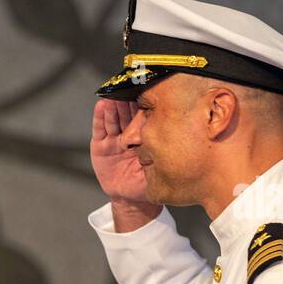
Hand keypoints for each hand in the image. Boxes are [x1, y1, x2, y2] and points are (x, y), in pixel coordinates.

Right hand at [90, 98, 160, 229]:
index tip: (147, 90)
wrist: (132, 198)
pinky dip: (100, 117)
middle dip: (126, 99)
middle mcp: (128, 134)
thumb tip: (182, 133)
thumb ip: (164, 148)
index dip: (144, 103)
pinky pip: (100, 130)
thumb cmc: (150, 180)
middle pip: (126, 112)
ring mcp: (114, 139)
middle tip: (129, 85)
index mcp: (143, 135)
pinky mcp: (100, 147)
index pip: (143, 115)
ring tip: (114, 93)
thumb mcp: (160, 162)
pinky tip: (102, 106)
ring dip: (113, 105)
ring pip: (114, 118)